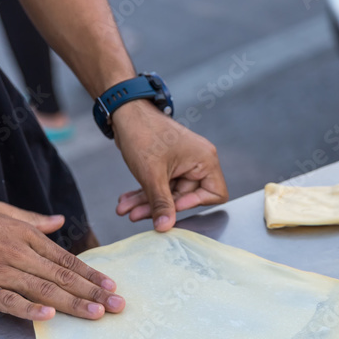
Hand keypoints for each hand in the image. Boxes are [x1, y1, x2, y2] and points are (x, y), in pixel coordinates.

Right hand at [0, 197, 124, 320]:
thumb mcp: (3, 212)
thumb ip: (33, 221)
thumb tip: (59, 221)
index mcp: (26, 236)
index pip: (66, 260)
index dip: (91, 274)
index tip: (112, 286)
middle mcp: (18, 253)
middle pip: (62, 276)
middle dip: (94, 292)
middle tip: (118, 306)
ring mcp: (0, 270)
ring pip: (43, 289)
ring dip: (73, 303)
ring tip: (97, 314)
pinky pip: (9, 300)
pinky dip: (30, 309)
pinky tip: (49, 316)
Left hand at [112, 101, 227, 230]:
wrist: (124, 112)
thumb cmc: (143, 133)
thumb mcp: (152, 174)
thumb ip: (161, 203)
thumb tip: (166, 226)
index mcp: (205, 160)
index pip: (214, 194)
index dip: (192, 204)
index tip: (171, 207)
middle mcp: (198, 162)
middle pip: (184, 197)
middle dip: (157, 206)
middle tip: (135, 215)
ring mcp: (182, 163)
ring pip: (168, 193)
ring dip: (147, 202)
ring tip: (126, 209)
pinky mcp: (168, 165)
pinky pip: (160, 185)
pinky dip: (144, 193)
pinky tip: (127, 200)